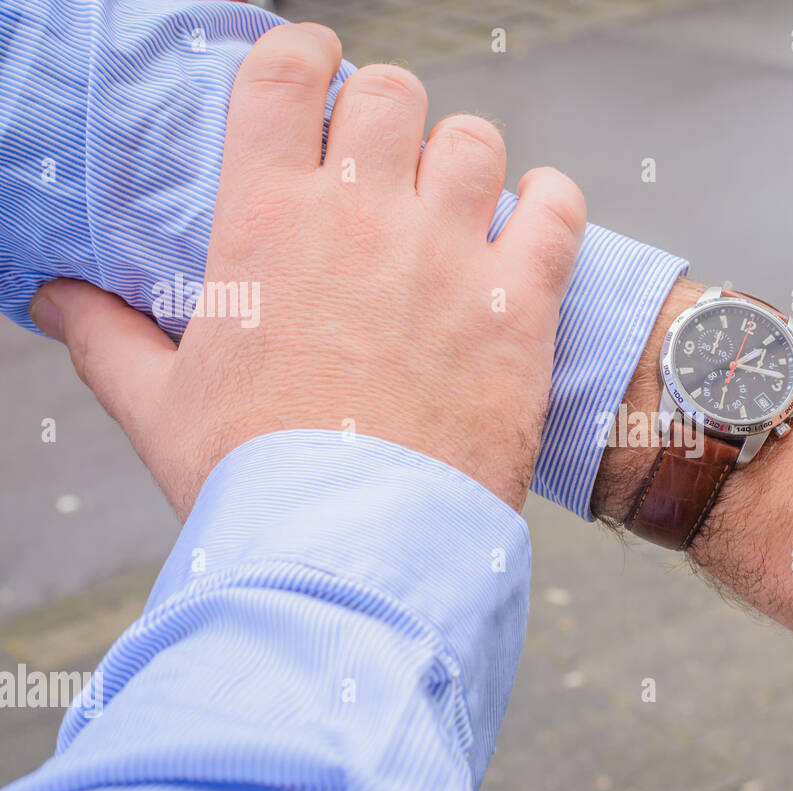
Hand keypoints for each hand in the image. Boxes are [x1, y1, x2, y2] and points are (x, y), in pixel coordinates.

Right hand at [28, 23, 584, 516]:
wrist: (349, 551)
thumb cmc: (255, 482)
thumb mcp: (158, 406)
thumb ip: (106, 337)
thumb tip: (51, 299)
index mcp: (267, 223)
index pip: (284, 75)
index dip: (302, 54)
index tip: (315, 69)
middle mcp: (361, 219)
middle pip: (391, 94)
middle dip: (387, 112)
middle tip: (386, 159)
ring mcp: (446, 257)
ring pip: (475, 142)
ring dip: (465, 159)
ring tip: (456, 200)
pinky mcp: (517, 307)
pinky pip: (557, 209)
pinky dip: (551, 204)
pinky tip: (531, 227)